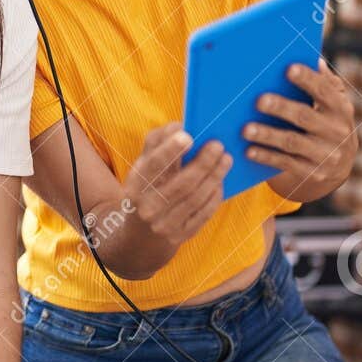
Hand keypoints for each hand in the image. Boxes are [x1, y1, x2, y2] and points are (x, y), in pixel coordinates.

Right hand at [121, 122, 230, 246]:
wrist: (142, 233)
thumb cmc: (147, 188)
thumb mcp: (142, 167)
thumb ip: (156, 143)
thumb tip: (177, 125)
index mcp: (135, 186)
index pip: (153, 166)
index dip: (170, 151)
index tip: (188, 135)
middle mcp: (148, 208)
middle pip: (181, 184)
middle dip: (202, 163)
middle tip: (217, 145)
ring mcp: (165, 225)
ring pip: (195, 199)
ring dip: (214, 177)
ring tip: (226, 159)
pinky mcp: (181, 236)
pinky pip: (203, 215)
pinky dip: (214, 196)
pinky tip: (220, 181)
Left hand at [244, 60, 357, 201]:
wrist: (338, 168)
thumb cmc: (327, 124)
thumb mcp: (332, 106)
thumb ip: (325, 84)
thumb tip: (314, 59)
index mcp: (340, 109)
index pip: (324, 91)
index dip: (307, 80)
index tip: (288, 69)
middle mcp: (336, 132)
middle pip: (305, 116)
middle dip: (281, 107)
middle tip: (259, 100)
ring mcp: (325, 155)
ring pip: (292, 142)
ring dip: (268, 135)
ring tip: (245, 128)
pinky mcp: (312, 173)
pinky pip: (286, 163)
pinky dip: (266, 156)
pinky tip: (249, 150)